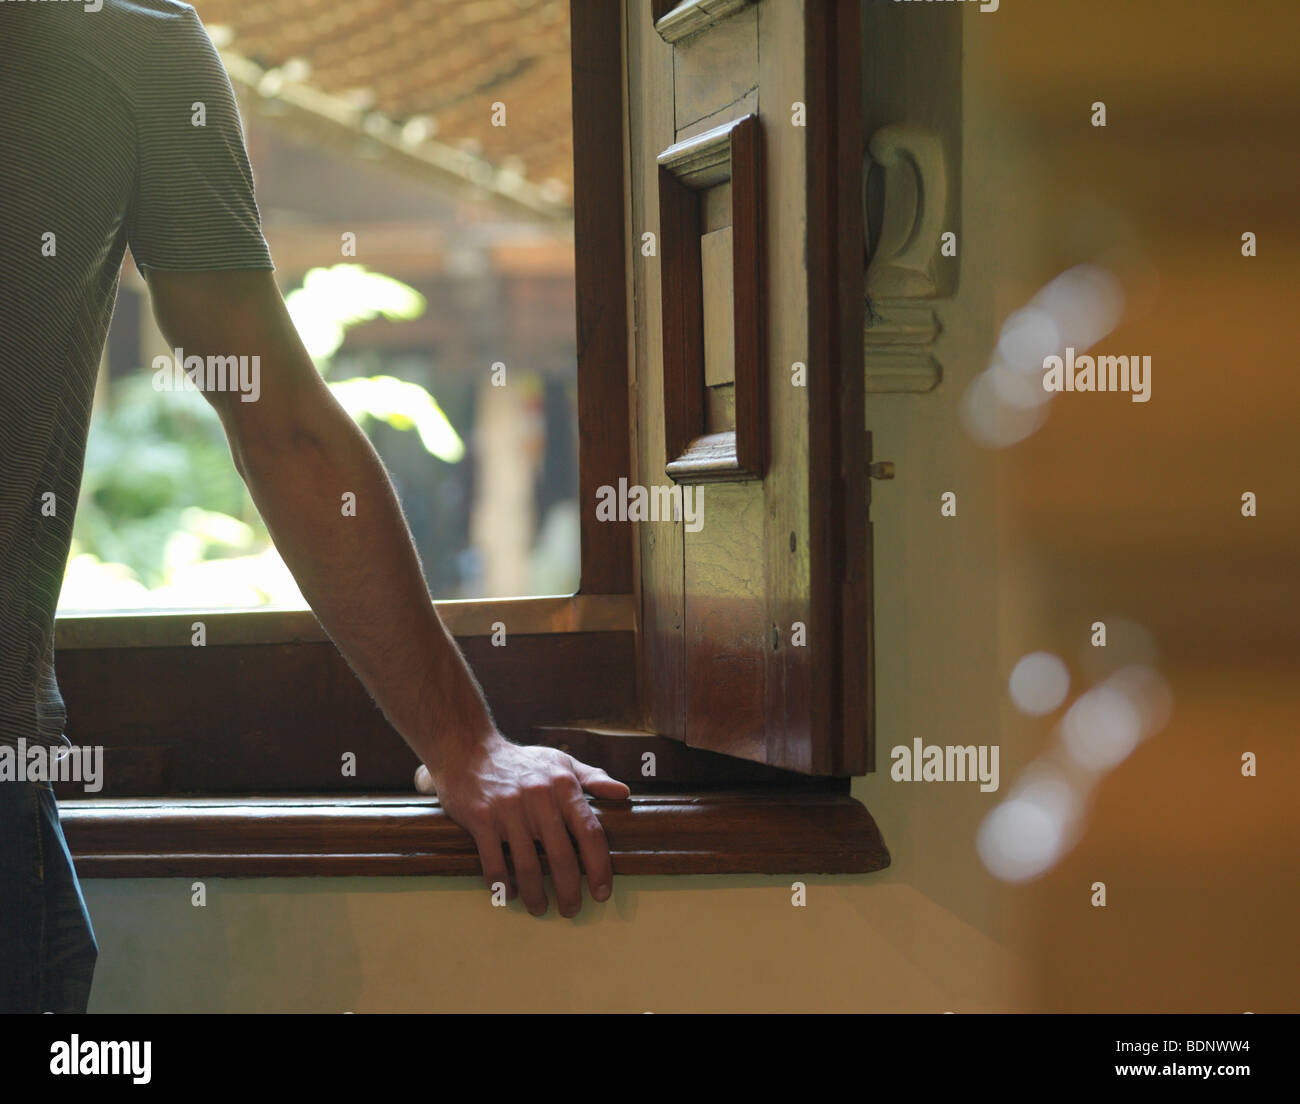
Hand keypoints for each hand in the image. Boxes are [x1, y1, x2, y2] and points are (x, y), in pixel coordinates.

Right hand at [415, 734, 630, 916]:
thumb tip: (625, 794)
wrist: (468, 750)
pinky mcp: (481, 819)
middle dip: (570, 891)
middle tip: (571, 910)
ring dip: (536, 896)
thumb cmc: (521, 762)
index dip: (600, 868)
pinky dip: (504, 885)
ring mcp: (508, 809)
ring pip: (527, 867)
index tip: (602, 892)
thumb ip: (594, 779)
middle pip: (562, 857)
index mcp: (563, 786)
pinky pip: (495, 863)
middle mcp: (539, 798)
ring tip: (540, 909)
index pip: (590, 833)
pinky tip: (510, 893)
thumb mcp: (561, 763)